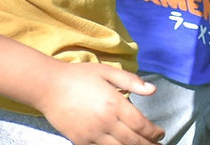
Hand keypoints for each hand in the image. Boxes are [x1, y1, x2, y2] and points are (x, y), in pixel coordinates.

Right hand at [34, 60, 163, 144]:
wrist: (49, 87)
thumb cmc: (80, 76)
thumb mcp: (107, 72)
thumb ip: (131, 81)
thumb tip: (153, 89)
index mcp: (114, 103)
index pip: (140, 124)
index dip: (153, 132)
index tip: (161, 134)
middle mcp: (105, 121)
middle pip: (132, 141)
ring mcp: (91, 134)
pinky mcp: (79, 140)